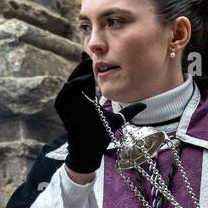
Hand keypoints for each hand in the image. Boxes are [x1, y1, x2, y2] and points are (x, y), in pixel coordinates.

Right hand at [54, 57, 141, 174]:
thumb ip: (130, 112)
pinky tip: (79, 83)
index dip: (90, 69)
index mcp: (88, 98)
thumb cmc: (102, 135)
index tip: (94, 58)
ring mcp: (68, 104)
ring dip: (76, 75)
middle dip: (82, 68)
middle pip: (78, 78)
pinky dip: (69, 88)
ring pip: (70, 84)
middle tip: (88, 58)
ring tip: (86, 70)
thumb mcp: (118, 119)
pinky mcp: (62, 110)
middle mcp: (77, 99)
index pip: (88, 80)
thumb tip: (145, 105)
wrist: (91, 149)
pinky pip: (63, 95)